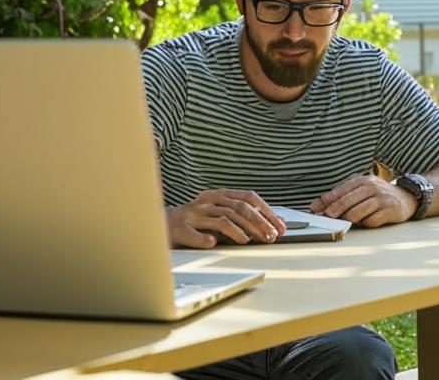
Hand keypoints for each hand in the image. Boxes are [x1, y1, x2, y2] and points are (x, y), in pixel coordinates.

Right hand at [166, 189, 285, 248]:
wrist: (158, 225)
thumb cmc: (194, 222)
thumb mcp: (218, 216)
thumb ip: (241, 218)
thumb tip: (273, 225)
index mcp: (218, 195)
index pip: (248, 198)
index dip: (266, 211)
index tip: (280, 226)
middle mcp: (207, 201)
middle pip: (238, 207)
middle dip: (258, 222)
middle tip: (271, 236)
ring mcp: (192, 214)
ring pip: (220, 218)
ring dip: (238, 230)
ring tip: (249, 241)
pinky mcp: (178, 228)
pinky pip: (194, 233)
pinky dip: (204, 238)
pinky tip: (213, 243)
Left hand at [309, 175, 417, 227]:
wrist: (405, 197)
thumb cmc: (377, 195)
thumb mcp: (361, 190)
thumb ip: (342, 196)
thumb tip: (319, 205)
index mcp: (362, 180)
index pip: (341, 190)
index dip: (327, 200)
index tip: (315, 208)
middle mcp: (372, 187)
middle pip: (349, 199)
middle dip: (335, 209)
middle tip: (326, 217)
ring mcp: (381, 198)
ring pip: (360, 210)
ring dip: (349, 217)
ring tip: (343, 221)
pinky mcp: (390, 209)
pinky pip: (373, 219)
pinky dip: (366, 222)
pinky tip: (364, 223)